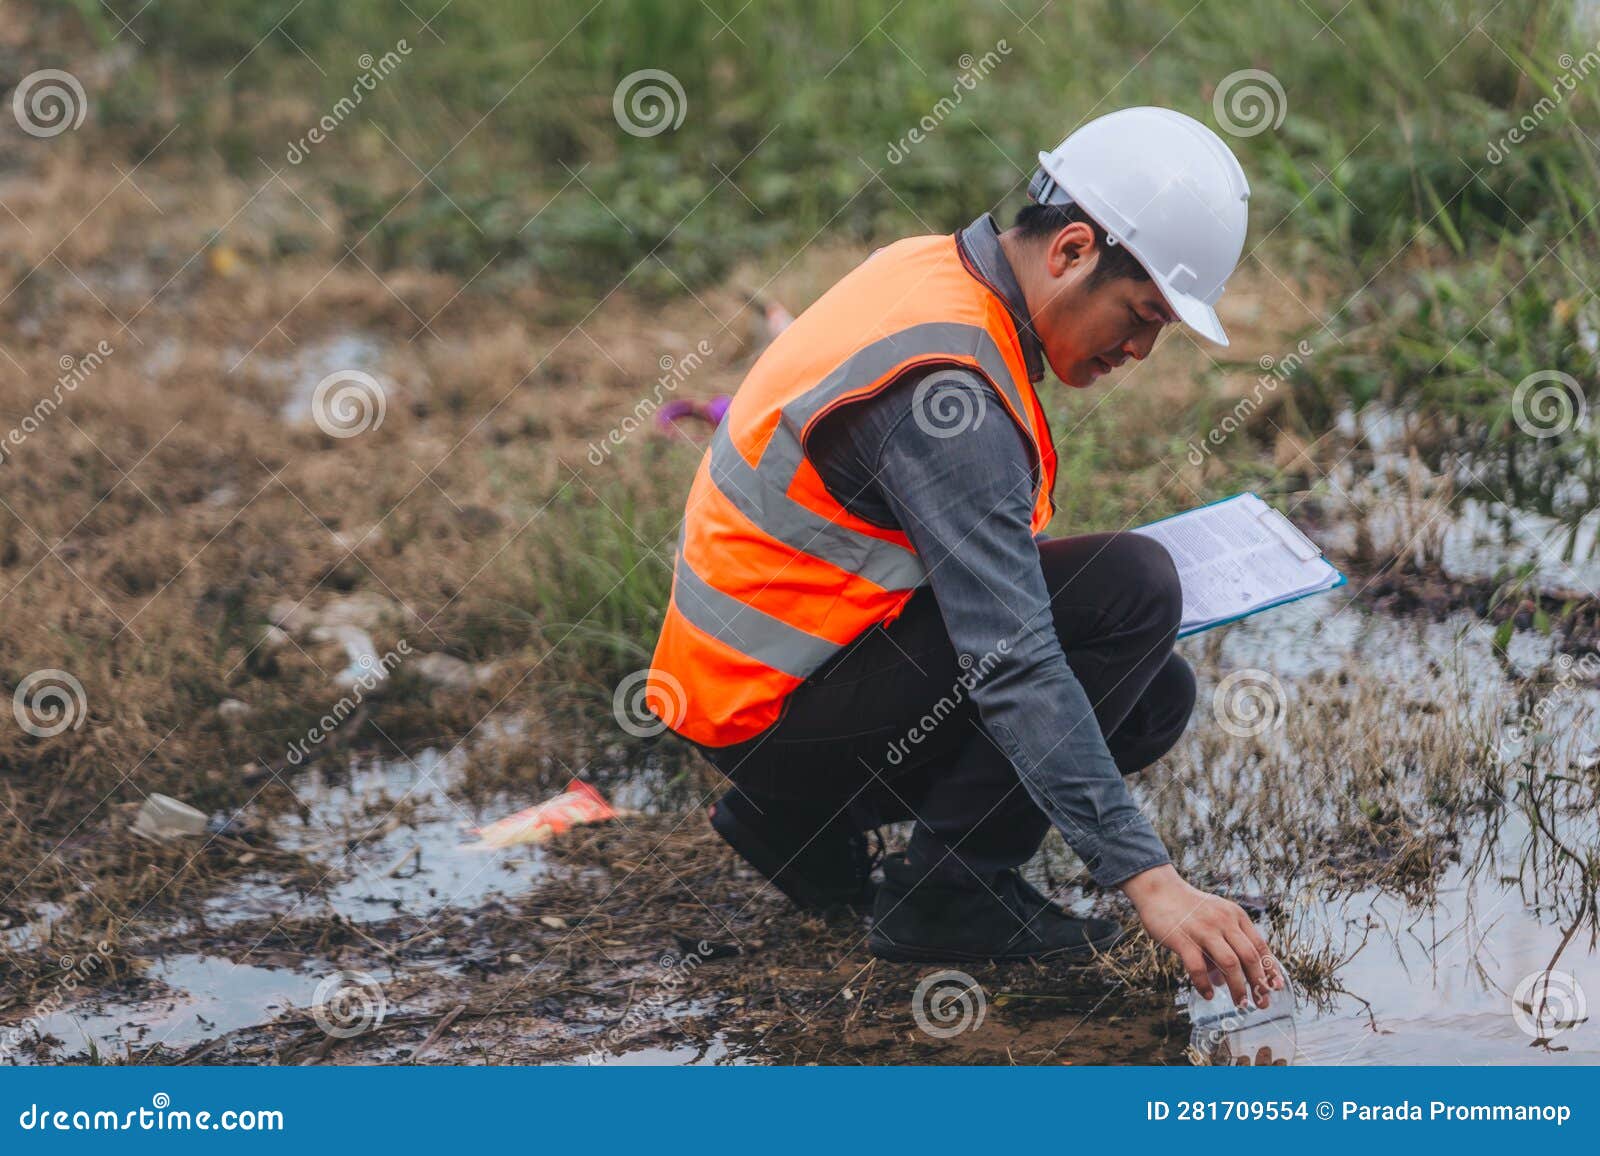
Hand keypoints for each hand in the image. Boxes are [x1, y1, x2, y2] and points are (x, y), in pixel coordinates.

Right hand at [1121, 863, 1282, 1007]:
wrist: (1160, 890)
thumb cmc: (1190, 908)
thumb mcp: (1217, 916)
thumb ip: (1227, 943)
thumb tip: (1228, 982)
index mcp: (1235, 915)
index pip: (1260, 945)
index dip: (1270, 968)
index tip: (1275, 986)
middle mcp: (1223, 921)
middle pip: (1249, 957)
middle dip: (1259, 983)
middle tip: (1262, 1002)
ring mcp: (1203, 930)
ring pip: (1229, 964)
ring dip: (1238, 988)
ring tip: (1240, 1004)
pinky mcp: (1182, 938)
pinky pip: (1198, 967)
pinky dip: (1204, 984)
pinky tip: (1208, 994)